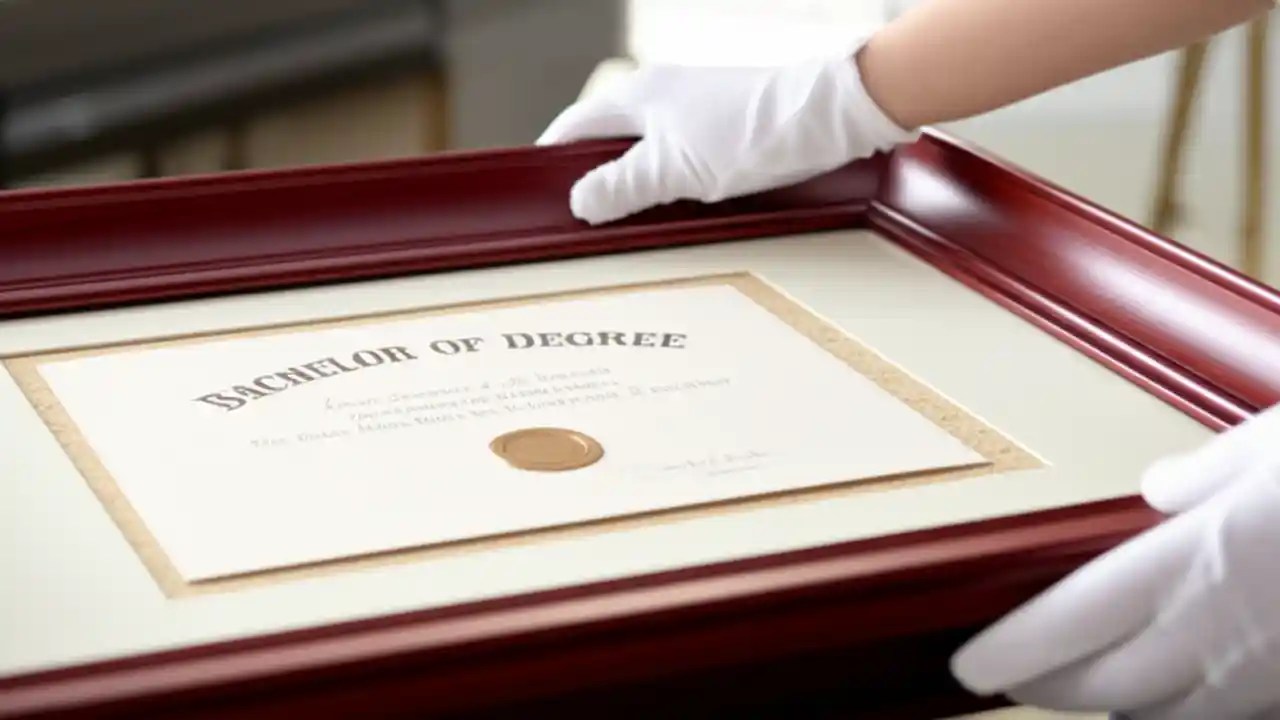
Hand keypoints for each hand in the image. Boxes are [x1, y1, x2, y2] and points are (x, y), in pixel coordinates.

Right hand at [535, 43, 915, 224]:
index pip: (573, 128)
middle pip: (608, 144)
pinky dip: (666, 187)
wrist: (827, 115)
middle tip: (583, 223)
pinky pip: (677, 161)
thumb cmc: (751, 133)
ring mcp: (692, 112)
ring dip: (633, 189)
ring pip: (644, 155)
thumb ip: (622, 187)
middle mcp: (659, 98)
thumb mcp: (675, 170)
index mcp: (636, 97)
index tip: (537, 194)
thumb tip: (578, 202)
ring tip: (625, 224)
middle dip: (594, 181)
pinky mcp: (722, 129)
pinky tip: (674, 211)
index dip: (553, 161)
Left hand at [951, 404, 1279, 718]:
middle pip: (1099, 685)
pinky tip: (1182, 686)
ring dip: (1115, 702)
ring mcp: (1262, 678)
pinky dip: (1185, 709)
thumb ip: (1204, 473)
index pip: (1066, 623)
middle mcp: (1216, 635)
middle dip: (1047, 684)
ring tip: (1093, 677)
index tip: (971, 663)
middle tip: (1018, 675)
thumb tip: (1161, 488)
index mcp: (1189, 562)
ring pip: (1160, 717)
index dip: (1009, 651)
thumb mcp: (1272, 448)